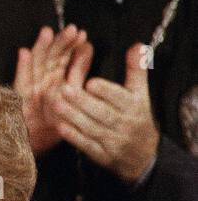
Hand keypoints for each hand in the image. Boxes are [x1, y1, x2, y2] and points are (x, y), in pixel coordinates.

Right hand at [14, 24, 91, 154]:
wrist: (34, 143)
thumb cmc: (53, 121)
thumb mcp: (72, 94)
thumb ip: (77, 71)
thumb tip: (87, 47)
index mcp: (53, 79)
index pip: (62, 58)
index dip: (71, 46)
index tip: (82, 35)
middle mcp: (41, 81)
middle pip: (50, 57)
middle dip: (60, 43)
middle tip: (71, 30)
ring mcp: (29, 88)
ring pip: (36, 65)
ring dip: (41, 48)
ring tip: (48, 33)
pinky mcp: (19, 97)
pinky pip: (21, 81)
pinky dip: (22, 67)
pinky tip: (24, 52)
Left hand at [52, 42, 159, 183]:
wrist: (143, 155)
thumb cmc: (136, 117)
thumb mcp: (140, 93)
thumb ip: (136, 70)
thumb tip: (137, 45)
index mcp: (134, 107)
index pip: (120, 98)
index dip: (105, 91)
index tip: (90, 82)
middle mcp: (125, 124)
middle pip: (103, 113)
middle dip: (83, 102)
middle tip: (64, 89)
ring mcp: (113, 142)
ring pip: (92, 129)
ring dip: (73, 117)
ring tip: (56, 104)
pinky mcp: (102, 155)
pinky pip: (87, 146)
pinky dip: (74, 137)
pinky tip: (60, 127)